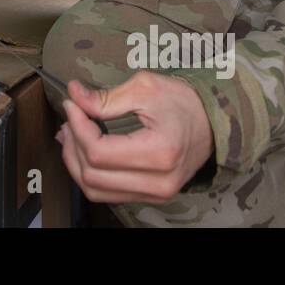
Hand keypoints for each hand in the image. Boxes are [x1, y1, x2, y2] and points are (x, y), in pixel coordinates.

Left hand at [55, 74, 213, 203]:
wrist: (213, 123)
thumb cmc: (184, 102)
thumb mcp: (145, 88)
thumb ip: (106, 98)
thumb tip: (74, 96)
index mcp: (160, 152)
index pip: (99, 151)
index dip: (78, 127)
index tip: (72, 105)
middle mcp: (159, 181)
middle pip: (92, 174)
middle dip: (73, 144)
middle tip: (71, 118)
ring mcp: (156, 193)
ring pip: (95, 190)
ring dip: (75, 163)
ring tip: (71, 134)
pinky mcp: (151, 196)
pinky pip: (107, 194)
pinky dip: (89, 174)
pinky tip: (82, 151)